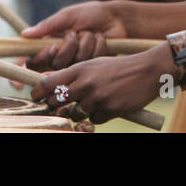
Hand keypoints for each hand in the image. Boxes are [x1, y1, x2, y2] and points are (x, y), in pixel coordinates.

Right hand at [21, 0, 128, 70]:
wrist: (115, 17)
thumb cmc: (89, 13)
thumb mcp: (68, 16)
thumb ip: (48, 25)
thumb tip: (24, 34)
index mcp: (49, 44)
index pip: (31, 62)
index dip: (32, 65)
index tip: (47, 52)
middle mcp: (60, 57)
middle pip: (54, 64)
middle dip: (66, 47)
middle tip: (73, 34)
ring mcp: (76, 63)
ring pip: (73, 62)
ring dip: (84, 43)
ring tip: (89, 32)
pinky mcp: (91, 66)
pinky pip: (90, 61)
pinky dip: (96, 45)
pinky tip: (100, 38)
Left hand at [33, 49, 172, 124]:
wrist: (148, 70)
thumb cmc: (119, 67)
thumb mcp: (95, 65)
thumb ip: (74, 74)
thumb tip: (50, 84)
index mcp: (80, 68)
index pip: (47, 83)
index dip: (38, 93)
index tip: (36, 98)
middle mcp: (85, 82)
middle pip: (57, 102)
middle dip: (57, 107)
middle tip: (63, 106)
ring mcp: (97, 97)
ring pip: (76, 114)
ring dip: (81, 112)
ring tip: (96, 100)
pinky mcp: (109, 109)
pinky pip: (94, 120)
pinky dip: (99, 115)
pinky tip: (110, 104)